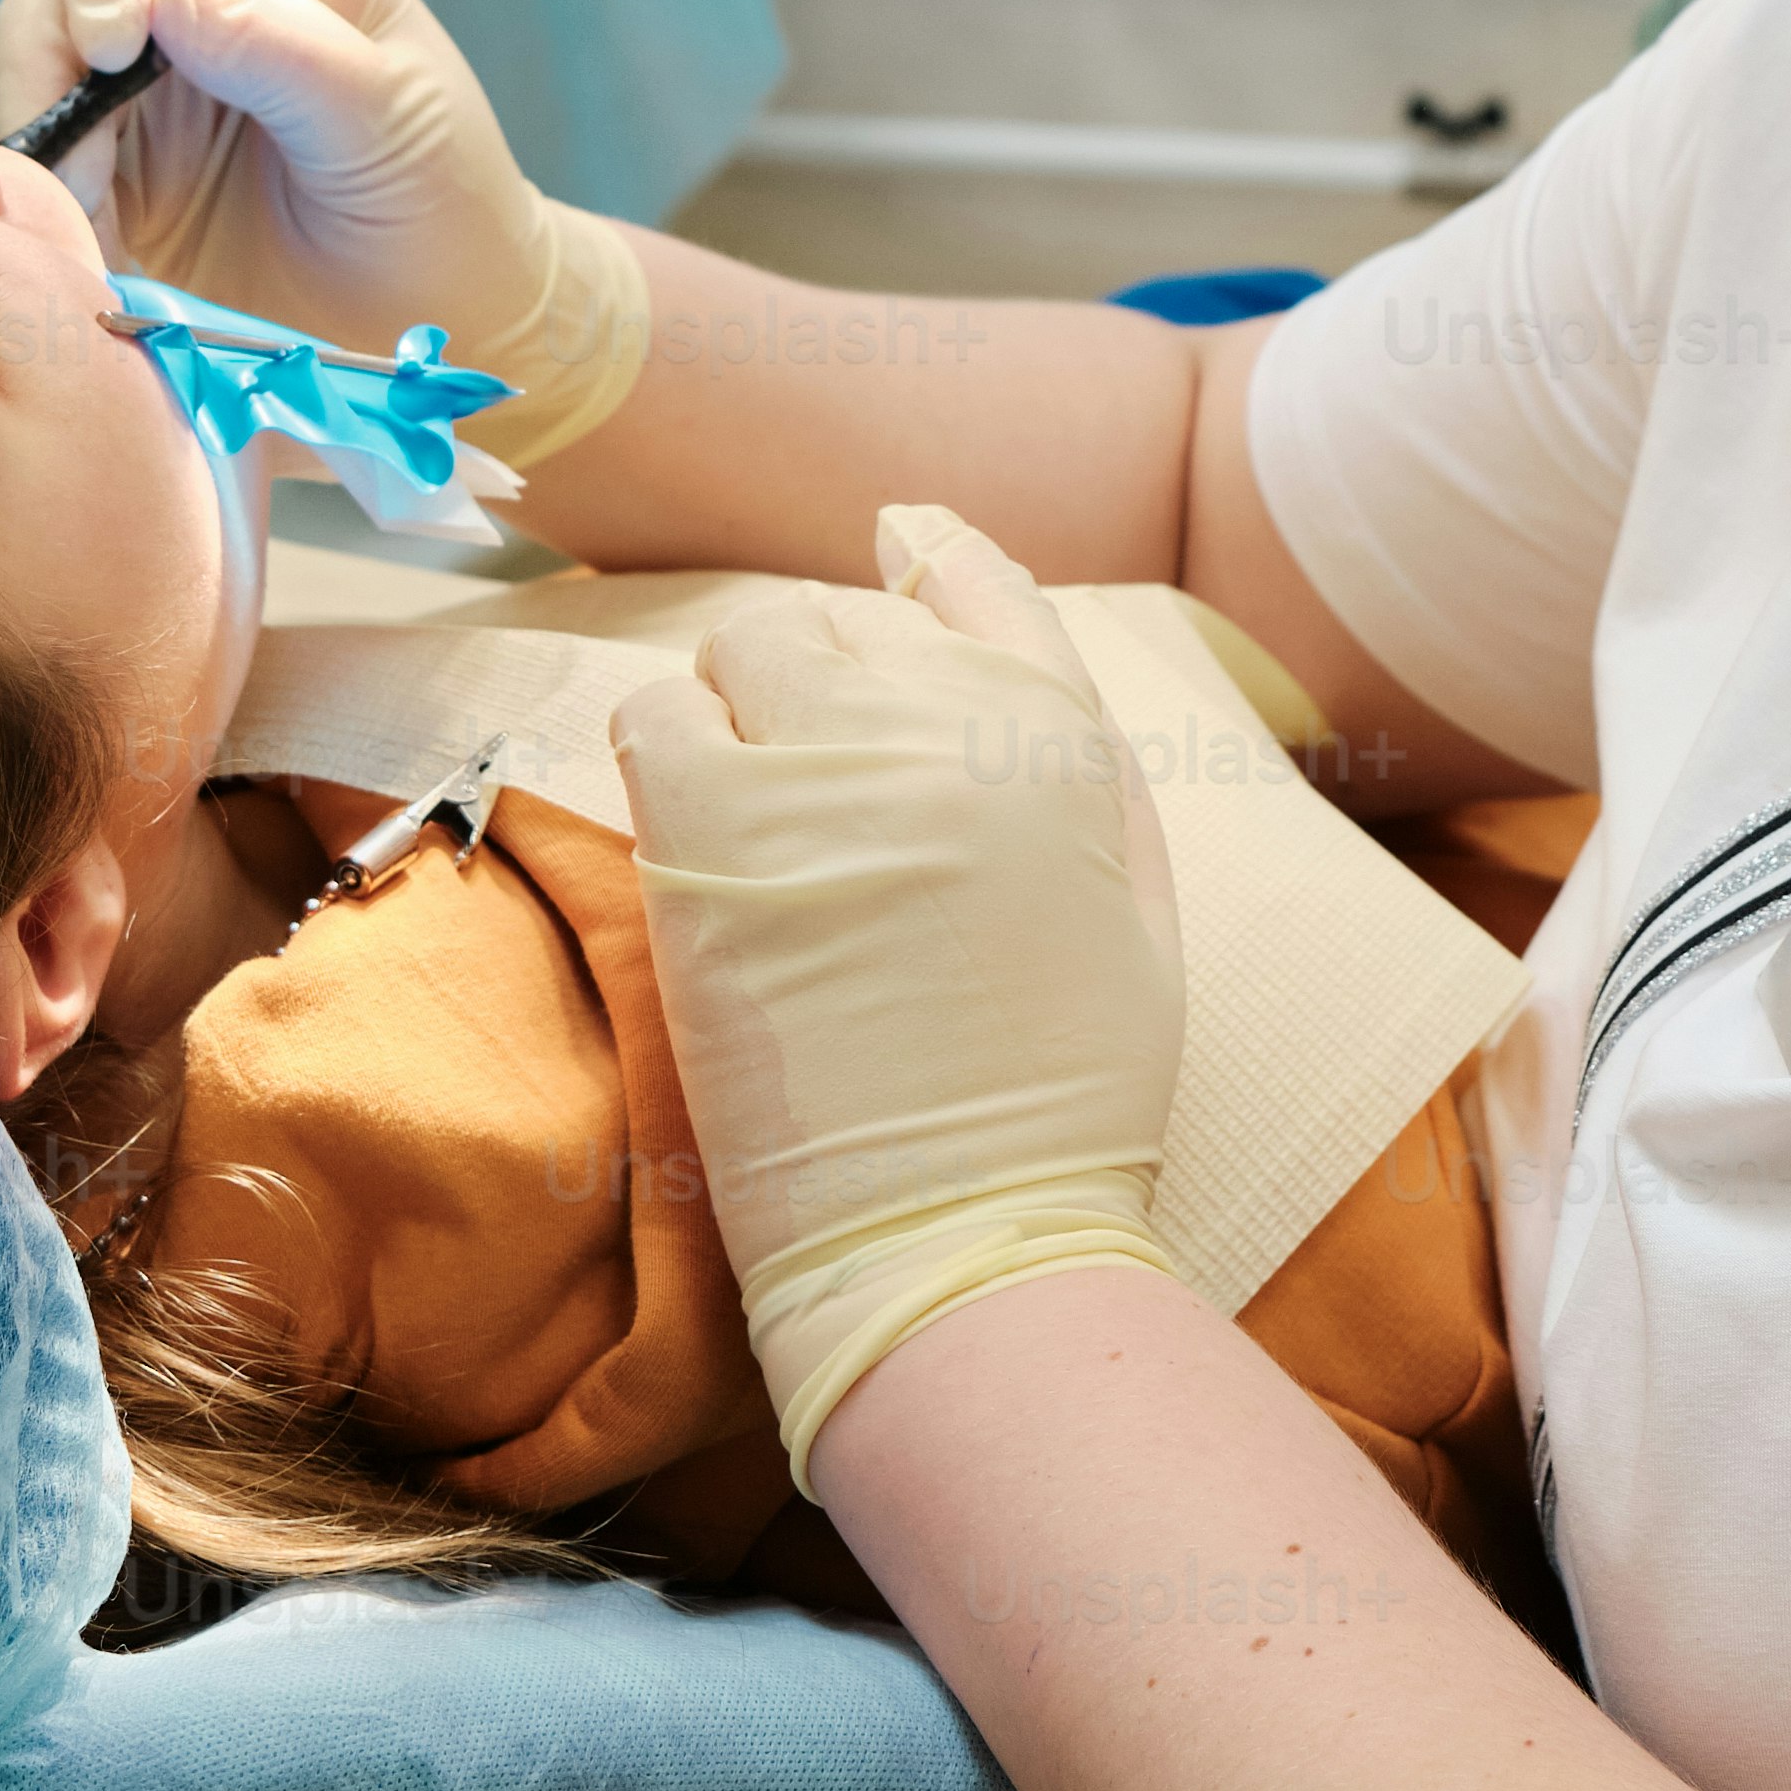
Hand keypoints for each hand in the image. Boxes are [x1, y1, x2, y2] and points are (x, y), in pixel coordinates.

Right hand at [0, 0, 647, 463]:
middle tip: (88, 153)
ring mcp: (143, 90)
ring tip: (95, 212)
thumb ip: (283, 47)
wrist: (435, 329)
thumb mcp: (387, 114)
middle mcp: (195, 1)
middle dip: (53, 48)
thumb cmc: (442, 199)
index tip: (117, 34)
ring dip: (42, 130)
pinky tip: (91, 247)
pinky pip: (39, 162)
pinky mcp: (114, 178)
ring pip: (34, 64)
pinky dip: (43, 198)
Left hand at [612, 506, 1185, 1490]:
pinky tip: (696, 852)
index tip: (894, 556)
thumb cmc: (1057, 1100)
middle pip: (835, 625)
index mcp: (1064, 744)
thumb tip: (988, 643)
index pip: (982, 584)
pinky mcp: (718, 829)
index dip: (927, 564)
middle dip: (810, 690)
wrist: (964, 1233)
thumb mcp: (1135, 906)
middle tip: (805, 794)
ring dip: (733, 721)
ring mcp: (829, 769)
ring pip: (738, 656)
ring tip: (748, 830)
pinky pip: (654, 720)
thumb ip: (1077, 763)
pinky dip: (665, 765)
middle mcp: (950, 727)